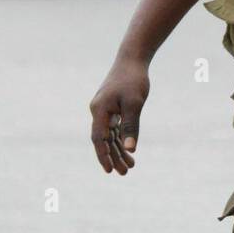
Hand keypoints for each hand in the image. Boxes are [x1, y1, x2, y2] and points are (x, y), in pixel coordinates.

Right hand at [89, 56, 149, 174]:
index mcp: (100, 110)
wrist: (133, 60)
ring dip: (118, 150)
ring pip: (109, 135)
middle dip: (113, 157)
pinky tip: (129, 150)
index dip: (103, 156)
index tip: (109, 170)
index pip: (99, 139)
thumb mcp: (134, 104)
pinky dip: (121, 138)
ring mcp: (104, 110)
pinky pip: (114, 128)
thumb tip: (130, 149)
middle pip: (104, 140)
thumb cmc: (134, 80)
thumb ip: (131, 126)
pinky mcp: (112, 108)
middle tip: (125, 173)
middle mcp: (98, 111)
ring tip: (130, 166)